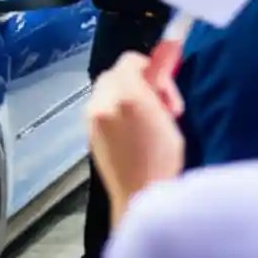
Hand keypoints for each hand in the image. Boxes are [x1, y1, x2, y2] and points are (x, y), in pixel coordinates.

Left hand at [87, 52, 184, 223]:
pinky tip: (133, 130)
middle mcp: (102, 103)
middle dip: (135, 81)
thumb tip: (158, 68)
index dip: (149, 67)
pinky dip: (115, 110)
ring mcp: (91, 119)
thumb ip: (157, 89)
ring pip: (105, 91)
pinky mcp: (88, 133)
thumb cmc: (162, 160)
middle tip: (157, 100)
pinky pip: (101, 109)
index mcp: (126, 96)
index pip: (130, 61)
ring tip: (146, 117)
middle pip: (114, 75)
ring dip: (124, 96)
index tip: (163, 82)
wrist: (139, 196)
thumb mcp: (169, 118)